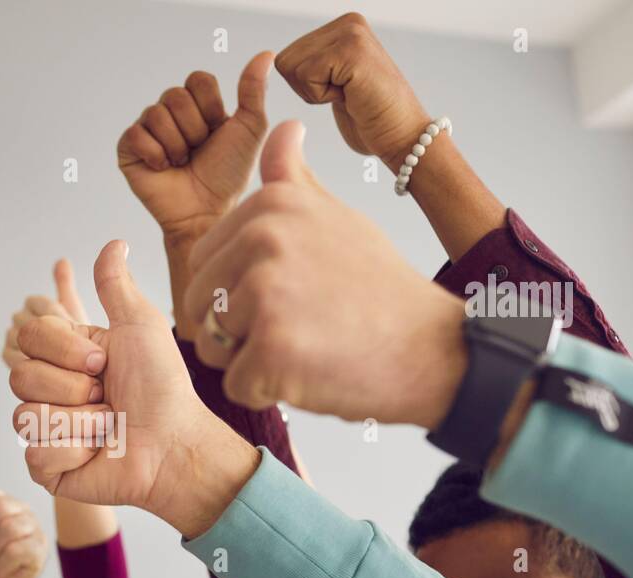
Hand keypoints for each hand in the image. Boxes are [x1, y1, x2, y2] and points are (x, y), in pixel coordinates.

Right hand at [9, 241, 255, 537]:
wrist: (175, 443)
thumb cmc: (162, 388)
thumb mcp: (140, 326)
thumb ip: (116, 286)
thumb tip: (115, 243)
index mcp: (63, 357)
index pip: (27, 337)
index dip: (64, 350)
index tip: (103, 361)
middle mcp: (49, 391)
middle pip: (19, 376)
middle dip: (72, 386)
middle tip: (106, 395)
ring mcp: (44, 430)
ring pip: (24, 415)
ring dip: (79, 421)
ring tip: (107, 426)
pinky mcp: (45, 467)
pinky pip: (36, 452)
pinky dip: (74, 451)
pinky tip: (97, 452)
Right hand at [118, 52, 274, 238]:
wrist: (206, 212)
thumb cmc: (228, 176)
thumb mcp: (250, 129)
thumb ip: (253, 90)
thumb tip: (266, 53)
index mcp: (197, 106)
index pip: (198, 80)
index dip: (210, 107)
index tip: (216, 133)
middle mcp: (170, 114)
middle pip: (175, 95)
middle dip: (193, 128)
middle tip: (198, 152)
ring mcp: (147, 131)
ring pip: (156, 114)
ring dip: (176, 144)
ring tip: (182, 163)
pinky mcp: (128, 150)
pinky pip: (135, 134)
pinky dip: (155, 154)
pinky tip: (164, 169)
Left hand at [185, 121, 466, 427]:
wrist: (432, 349)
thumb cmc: (379, 291)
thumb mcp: (337, 220)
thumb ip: (293, 182)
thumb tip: (283, 128)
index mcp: (271, 205)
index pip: (204, 264)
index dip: (239, 292)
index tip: (295, 294)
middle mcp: (263, 239)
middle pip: (200, 305)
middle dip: (237, 331)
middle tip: (302, 327)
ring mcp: (266, 292)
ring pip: (212, 347)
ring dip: (250, 362)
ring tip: (307, 348)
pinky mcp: (271, 348)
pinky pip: (237, 385)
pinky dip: (270, 393)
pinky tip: (313, 373)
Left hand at [274, 13, 429, 172]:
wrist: (402, 136)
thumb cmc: (369, 119)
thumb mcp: (334, 82)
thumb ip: (313, 65)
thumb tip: (277, 59)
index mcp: (342, 27)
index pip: (286, 58)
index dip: (305, 87)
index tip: (341, 91)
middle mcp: (348, 23)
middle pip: (285, 61)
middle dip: (308, 88)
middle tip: (345, 94)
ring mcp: (351, 33)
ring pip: (292, 68)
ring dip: (315, 92)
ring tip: (349, 93)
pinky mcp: (351, 50)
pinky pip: (306, 75)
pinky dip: (322, 95)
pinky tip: (351, 95)